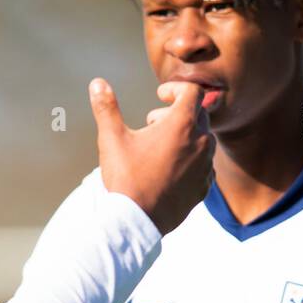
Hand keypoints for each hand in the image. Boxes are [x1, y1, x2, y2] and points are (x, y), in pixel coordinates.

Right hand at [90, 77, 213, 235]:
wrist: (136, 221)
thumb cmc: (125, 177)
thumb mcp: (112, 139)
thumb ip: (106, 107)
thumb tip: (97, 82)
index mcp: (182, 124)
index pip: (193, 91)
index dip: (175, 89)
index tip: (159, 97)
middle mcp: (201, 142)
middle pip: (199, 114)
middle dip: (176, 113)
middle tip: (152, 124)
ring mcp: (205, 166)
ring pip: (204, 140)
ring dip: (185, 137)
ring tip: (159, 147)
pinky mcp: (204, 187)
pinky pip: (203, 165)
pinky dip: (190, 161)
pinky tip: (169, 170)